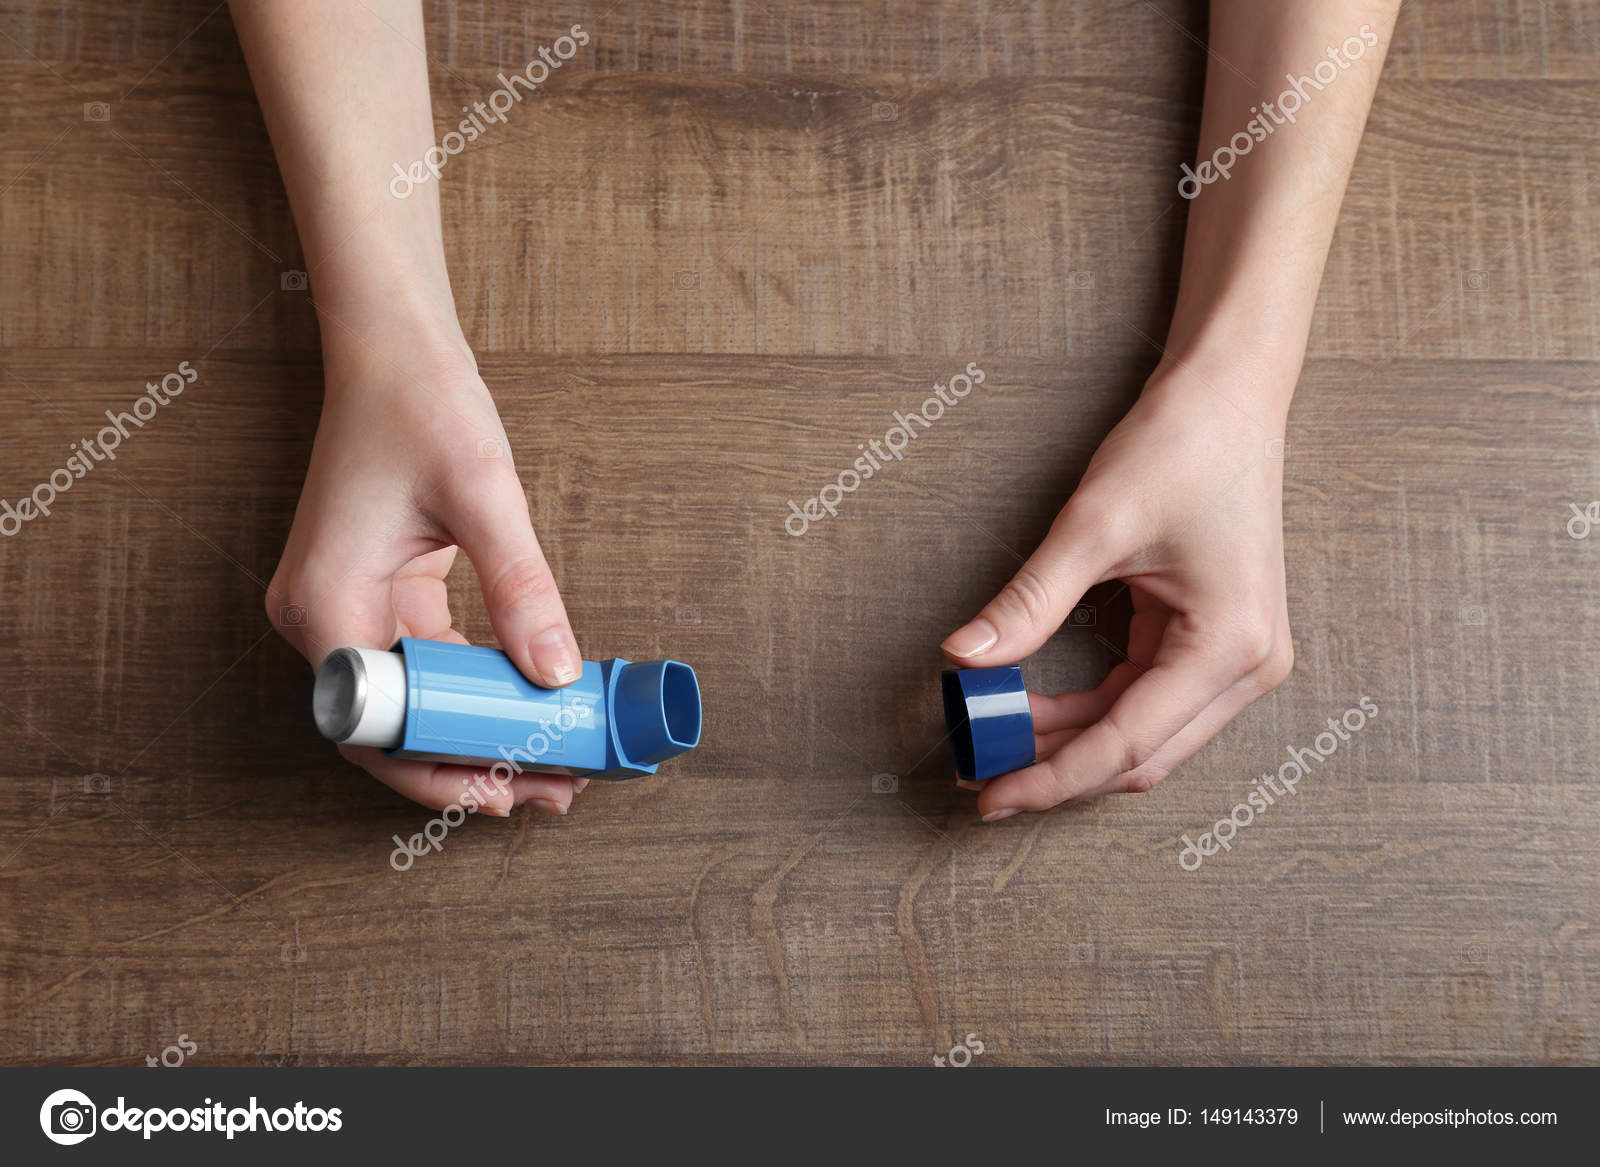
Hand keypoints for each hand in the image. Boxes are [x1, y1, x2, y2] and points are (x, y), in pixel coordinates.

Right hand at [266, 326, 584, 814]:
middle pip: (387, 729)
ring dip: (475, 733)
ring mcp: (345, 608)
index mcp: (324, 602)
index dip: (436, 771)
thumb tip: (558, 673)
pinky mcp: (376, 596)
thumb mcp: (484, 496)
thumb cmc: (422, 405)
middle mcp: (321, 617)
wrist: (394, 349)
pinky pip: (424, 666)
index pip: (372, 727)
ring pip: (409, 704)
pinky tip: (525, 705)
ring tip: (551, 762)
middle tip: (549, 789)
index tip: (505, 790)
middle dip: (465, 766)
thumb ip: (521, 588)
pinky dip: (472, 690)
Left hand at [941, 366, 1294, 819]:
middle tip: (974, 768)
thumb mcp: (1093, 525)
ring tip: (995, 737)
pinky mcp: (1219, 645)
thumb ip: (1029, 602)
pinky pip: (1149, 703)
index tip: (987, 794)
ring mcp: (1240, 660)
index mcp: (1228, 645)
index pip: (1125, 743)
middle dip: (1055, 768)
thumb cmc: (1179, 446)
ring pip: (1143, 737)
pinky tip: (1035, 710)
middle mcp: (1248, 667)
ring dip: (1070, 743)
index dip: (1050, 777)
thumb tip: (963, 658)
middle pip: (1138, 756)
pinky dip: (1092, 713)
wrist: (1230, 396)